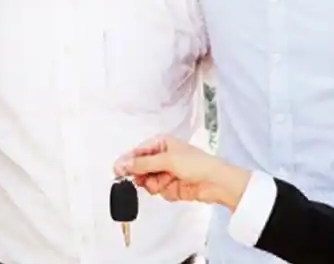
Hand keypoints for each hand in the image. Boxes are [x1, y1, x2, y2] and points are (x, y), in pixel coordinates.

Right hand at [113, 135, 250, 209]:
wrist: (215, 183)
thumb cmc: (196, 164)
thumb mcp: (167, 160)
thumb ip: (142, 163)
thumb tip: (123, 164)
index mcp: (161, 143)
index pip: (137, 151)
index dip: (127, 161)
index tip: (118, 170)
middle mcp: (162, 157)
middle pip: (140, 168)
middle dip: (142, 175)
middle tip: (142, 180)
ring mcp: (165, 172)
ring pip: (147, 181)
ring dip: (155, 184)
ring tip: (167, 181)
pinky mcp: (170, 187)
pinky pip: (157, 190)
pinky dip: (165, 191)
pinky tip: (175, 187)